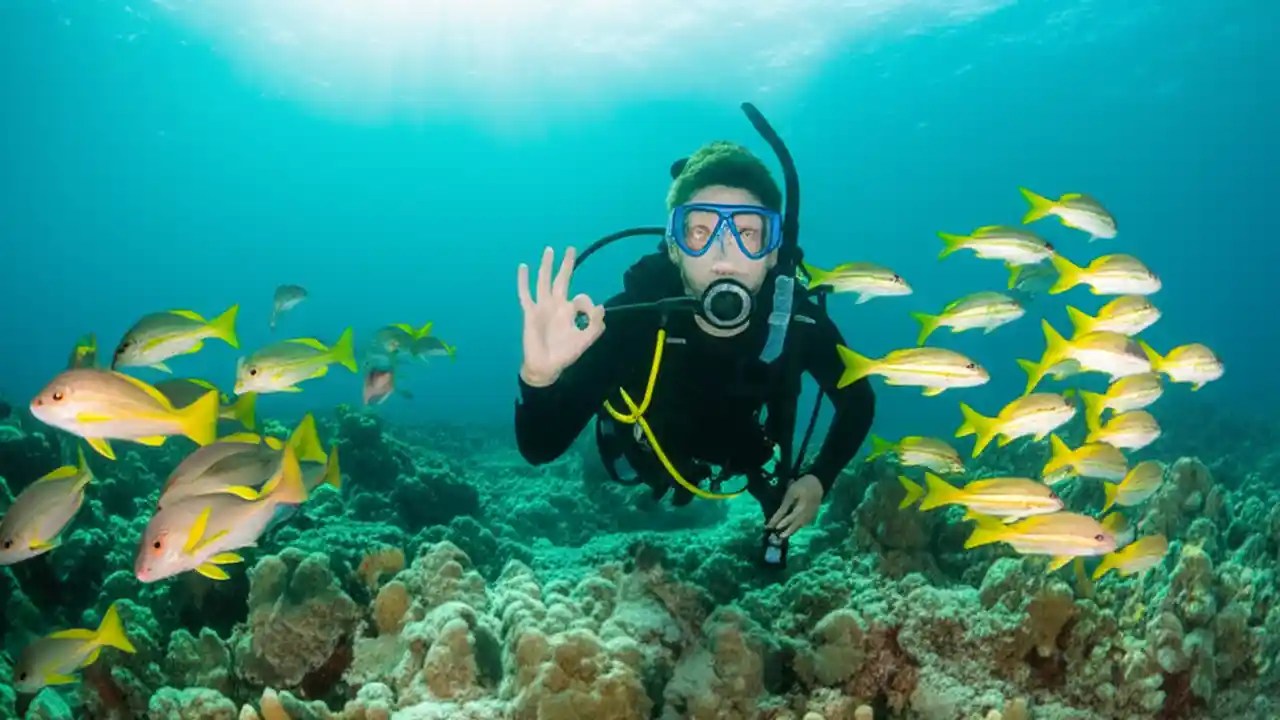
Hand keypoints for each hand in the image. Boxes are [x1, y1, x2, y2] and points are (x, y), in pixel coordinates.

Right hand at [517, 246, 604, 386]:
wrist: (545, 366)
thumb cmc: (564, 354)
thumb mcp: (584, 341)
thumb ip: (595, 325)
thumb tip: (602, 307)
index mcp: (569, 311)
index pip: (580, 297)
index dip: (588, 303)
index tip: (592, 314)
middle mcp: (556, 305)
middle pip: (561, 280)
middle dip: (566, 265)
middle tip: (570, 248)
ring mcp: (542, 307)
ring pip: (543, 281)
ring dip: (546, 266)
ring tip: (549, 250)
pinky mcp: (530, 312)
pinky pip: (525, 293)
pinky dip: (523, 280)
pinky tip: (523, 267)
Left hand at [767, 474, 823, 538]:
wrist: (818, 483)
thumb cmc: (802, 485)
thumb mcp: (791, 492)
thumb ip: (785, 505)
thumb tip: (778, 515)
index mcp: (800, 508)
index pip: (787, 517)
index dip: (777, 521)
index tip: (770, 526)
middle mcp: (806, 514)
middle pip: (794, 524)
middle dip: (786, 530)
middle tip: (778, 536)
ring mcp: (810, 515)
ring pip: (800, 525)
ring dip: (792, 530)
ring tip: (784, 535)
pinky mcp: (812, 515)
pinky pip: (804, 524)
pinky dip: (798, 527)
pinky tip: (793, 529)